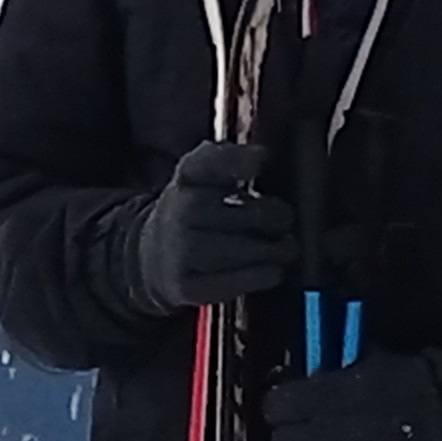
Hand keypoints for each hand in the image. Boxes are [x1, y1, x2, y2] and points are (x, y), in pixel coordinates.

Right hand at [126, 134, 304, 316]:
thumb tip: (259, 155)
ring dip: (272, 251)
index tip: (260, 159)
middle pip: (237, 212)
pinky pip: (231, 282)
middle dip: (272, 216)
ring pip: (238, 249)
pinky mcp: (185, 285)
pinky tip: (274, 270)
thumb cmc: (197, 213)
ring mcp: (178, 249)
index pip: (205, 163)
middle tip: (285, 220)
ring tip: (287, 249)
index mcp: (186, 178)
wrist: (154, 256)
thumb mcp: (204, 180)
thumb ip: (230, 161)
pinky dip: (259, 276)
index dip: (233, 160)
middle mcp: (178, 211)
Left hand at [255, 348, 441, 440]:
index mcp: (326, 397)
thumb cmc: (409, 384)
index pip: (274, 406)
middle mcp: (324, 437)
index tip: (285, 405)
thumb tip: (292, 375)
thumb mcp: (363, 360)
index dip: (278, 405)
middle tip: (295, 432)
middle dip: (284, 436)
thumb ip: (324, 372)